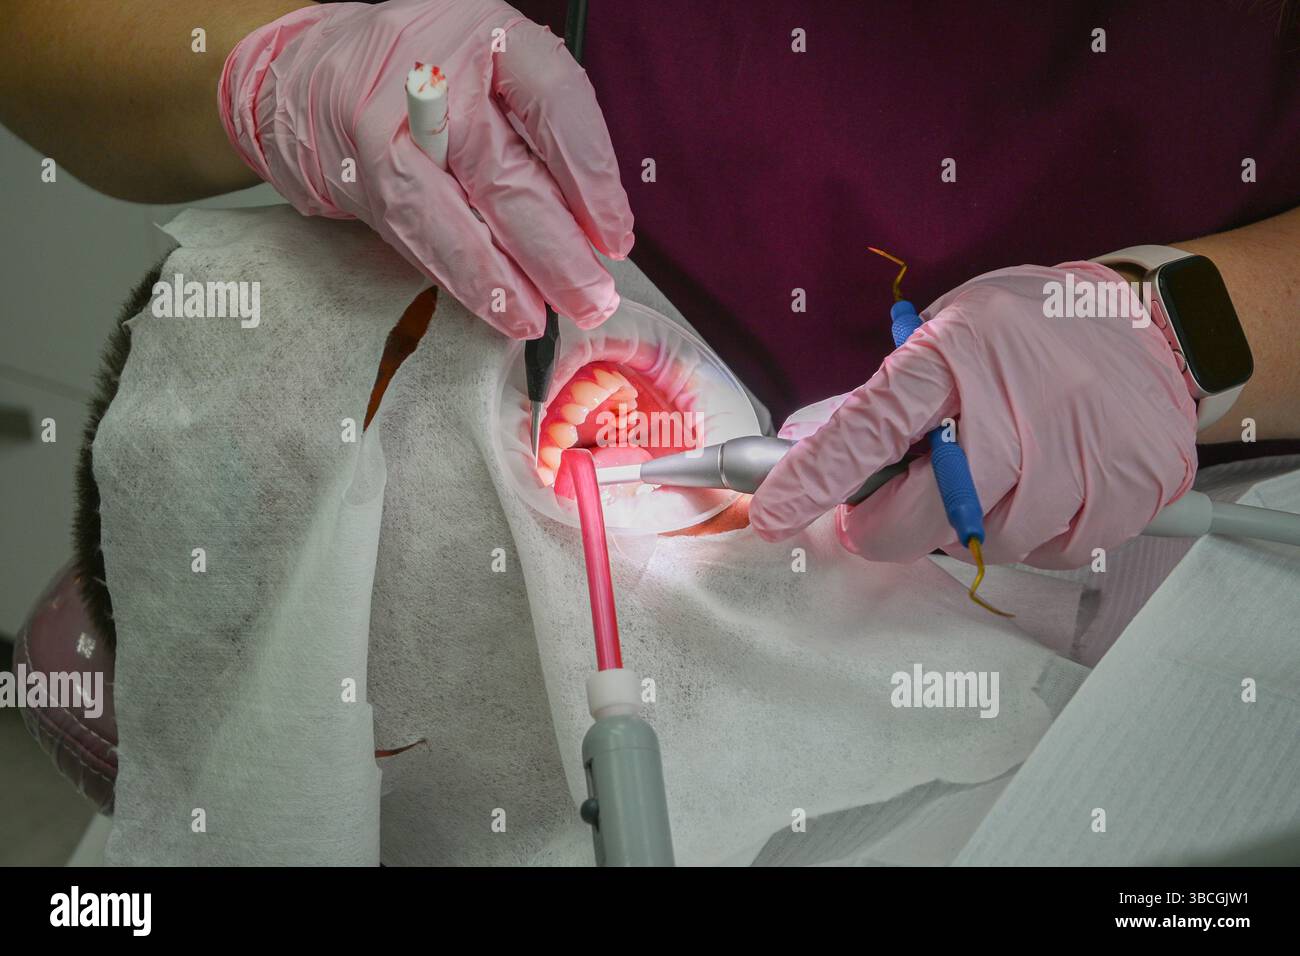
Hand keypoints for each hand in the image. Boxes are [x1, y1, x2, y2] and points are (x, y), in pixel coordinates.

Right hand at [220, 0, 632, 336]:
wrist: (306, 74)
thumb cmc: (422, 76)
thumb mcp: (489, 74)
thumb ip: (539, 138)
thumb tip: (594, 230)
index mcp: (491, 34)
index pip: (556, 103)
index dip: (593, 177)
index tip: (615, 239)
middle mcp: (439, 73)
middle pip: (511, 173)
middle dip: (560, 252)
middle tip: (594, 299)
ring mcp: (390, 125)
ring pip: (461, 216)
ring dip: (511, 282)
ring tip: (546, 320)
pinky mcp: (361, 174)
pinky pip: (423, 238)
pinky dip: (466, 282)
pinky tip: (500, 309)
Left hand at [749, 263, 1198, 569]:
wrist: (1147, 323)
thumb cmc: (1027, 330)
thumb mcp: (945, 331)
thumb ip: (888, 397)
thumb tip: (811, 456)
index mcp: (953, 356)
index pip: (868, 429)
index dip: (815, 479)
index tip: (773, 517)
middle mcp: (1014, 404)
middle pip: (924, 513)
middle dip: (888, 527)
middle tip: (890, 510)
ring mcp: (1076, 451)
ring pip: (986, 541)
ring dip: (969, 526)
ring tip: (993, 475)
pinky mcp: (1123, 489)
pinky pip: (1049, 551)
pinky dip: (1032, 534)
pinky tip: (1043, 486)